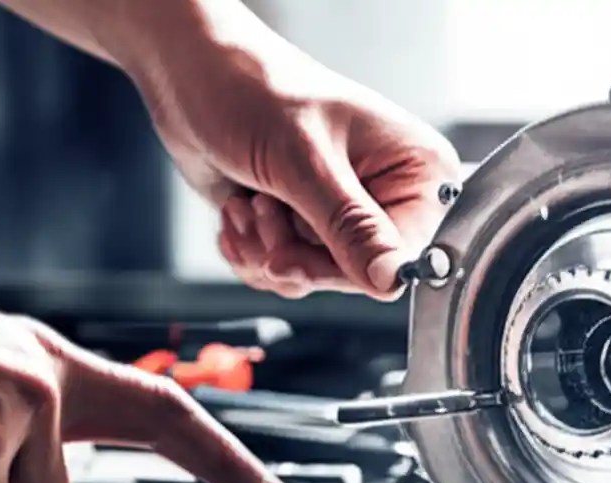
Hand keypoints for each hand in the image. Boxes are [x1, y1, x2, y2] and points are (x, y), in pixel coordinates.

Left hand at [109, 2, 461, 299]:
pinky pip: (287, 275)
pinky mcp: (306, 228)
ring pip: (314, 279)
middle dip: (293, 253)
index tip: (295, 259)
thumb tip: (392, 278)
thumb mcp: (304, 163)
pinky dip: (251, 251)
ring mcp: (345, 213)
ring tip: (251, 201)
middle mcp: (388, 195)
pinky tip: (240, 210)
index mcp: (416, 170)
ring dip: (265, 250)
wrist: (194, 76)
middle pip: (354, 275)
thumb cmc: (253, 91)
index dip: (347, 268)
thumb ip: (350, 226)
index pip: (403, 257)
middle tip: (264, 208)